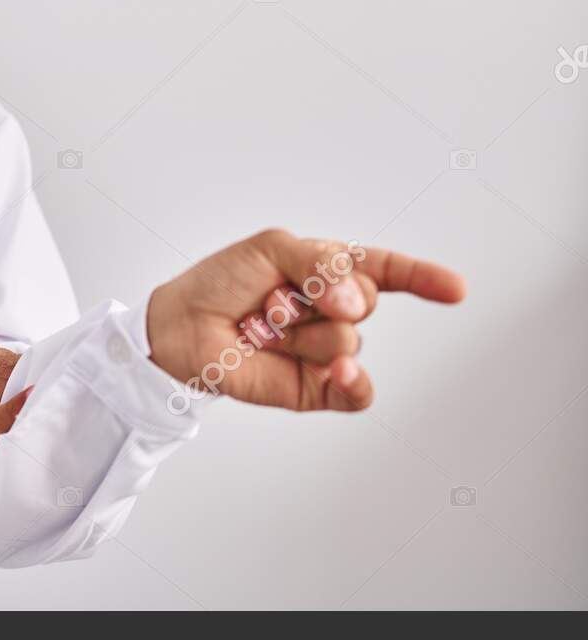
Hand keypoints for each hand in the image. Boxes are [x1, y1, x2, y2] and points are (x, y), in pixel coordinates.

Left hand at [145, 229, 465, 410]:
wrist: (184, 324)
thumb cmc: (224, 281)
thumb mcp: (272, 248)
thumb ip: (321, 263)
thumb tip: (356, 301)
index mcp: (329, 271)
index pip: (386, 271)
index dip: (421, 277)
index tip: (455, 289)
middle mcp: (334, 310)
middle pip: (364, 300)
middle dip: (318, 293)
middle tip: (273, 295)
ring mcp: (327, 350)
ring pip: (347, 337)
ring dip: (299, 328)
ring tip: (264, 325)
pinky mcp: (316, 387)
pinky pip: (355, 390)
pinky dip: (352, 380)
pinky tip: (341, 370)